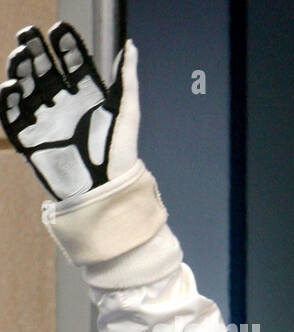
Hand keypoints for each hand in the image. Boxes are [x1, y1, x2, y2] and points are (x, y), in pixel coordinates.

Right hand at [1, 23, 137, 199]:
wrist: (106, 190)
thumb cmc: (120, 154)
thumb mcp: (127, 113)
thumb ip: (127, 79)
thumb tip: (131, 46)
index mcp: (87, 97)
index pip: (72, 64)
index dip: (66, 47)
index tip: (60, 30)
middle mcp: (64, 105)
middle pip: (45, 71)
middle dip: (36, 52)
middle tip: (29, 35)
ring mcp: (46, 119)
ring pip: (26, 87)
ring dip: (21, 70)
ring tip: (20, 55)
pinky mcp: (30, 137)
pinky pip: (14, 115)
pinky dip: (10, 100)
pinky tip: (11, 86)